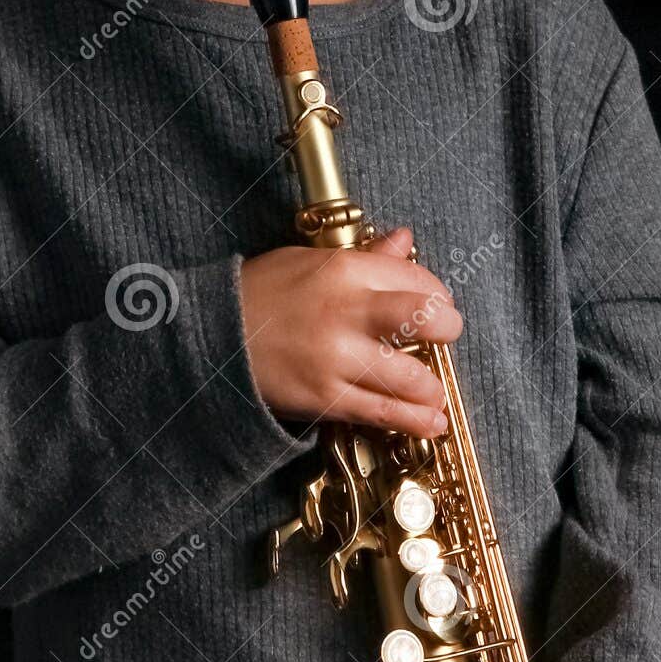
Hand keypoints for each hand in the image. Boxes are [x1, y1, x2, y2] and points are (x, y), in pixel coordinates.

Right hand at [239, 225, 462, 437]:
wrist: (214, 336)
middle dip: (446, 328)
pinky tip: (431, 422)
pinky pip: (380, 412)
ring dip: (432, 387)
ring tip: (436, 392)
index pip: (414, 278)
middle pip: (422, 318)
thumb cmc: (263, 293)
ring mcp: (336, 359)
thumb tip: (404, 240)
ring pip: (408, 377)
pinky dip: (413, 420)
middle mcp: (345, 313)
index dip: (437, 293)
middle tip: (446, 335)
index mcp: (344, 271)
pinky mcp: (325, 397)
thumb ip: (367, 256)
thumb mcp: (312, 260)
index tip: (439, 304)